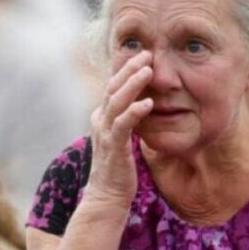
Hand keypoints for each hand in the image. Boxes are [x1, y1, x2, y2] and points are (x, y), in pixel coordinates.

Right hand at [86, 51, 154, 208]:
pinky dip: (134, 112)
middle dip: (129, 68)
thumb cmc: (119, 169)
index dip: (126, 69)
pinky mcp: (114, 148)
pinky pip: (123, 125)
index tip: (144, 55)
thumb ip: (128, 121)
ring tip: (148, 69)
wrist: (107, 196)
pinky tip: (148, 103)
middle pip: (112, 87)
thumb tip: (141, 105)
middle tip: (147, 53)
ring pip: (116, 101)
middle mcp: (100, 121)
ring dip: (132, 84)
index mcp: (102, 117)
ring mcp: (105, 134)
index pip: (113, 86)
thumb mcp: (123, 138)